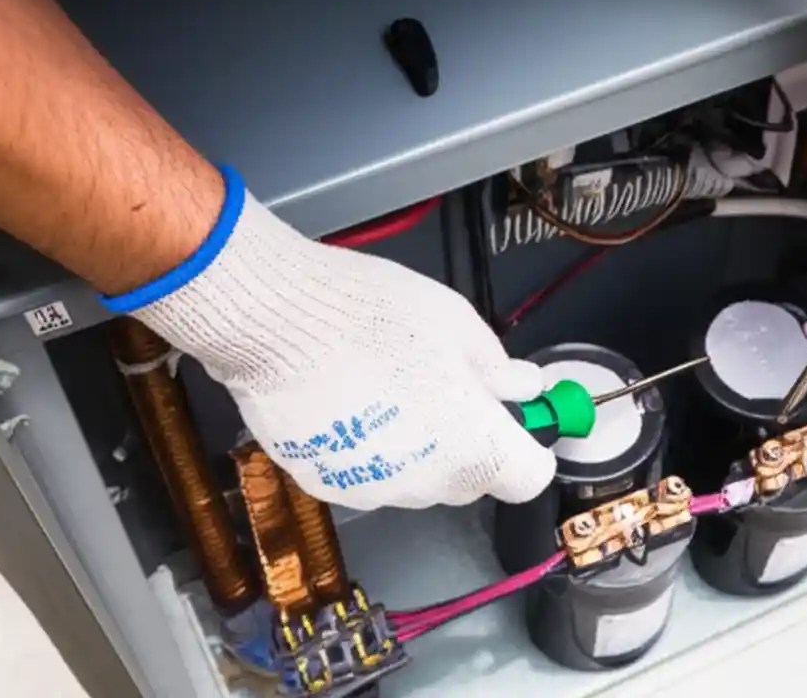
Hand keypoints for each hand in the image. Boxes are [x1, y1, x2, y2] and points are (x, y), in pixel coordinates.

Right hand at [125, 183, 554, 509]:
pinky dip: (366, 450)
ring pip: (416, 479)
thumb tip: (522, 388)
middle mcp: (429, 486)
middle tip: (442, 387)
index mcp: (474, 447)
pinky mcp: (326, 487)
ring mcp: (374, 492)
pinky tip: (345, 402)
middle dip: (468, 442)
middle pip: (469, 479)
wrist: (277, 322)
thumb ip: (496, 367)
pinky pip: (366, 475)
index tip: (515, 422)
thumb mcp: (456, 323)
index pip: (528, 478)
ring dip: (416, 449)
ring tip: (385, 390)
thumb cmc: (378, 314)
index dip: (527, 449)